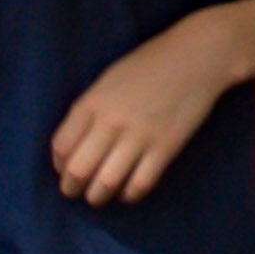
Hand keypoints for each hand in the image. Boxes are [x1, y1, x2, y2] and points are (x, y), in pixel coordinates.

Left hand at [52, 18, 239, 205]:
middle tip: (75, 192)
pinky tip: (127, 191)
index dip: (58, 165)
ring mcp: (139, 136)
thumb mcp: (109, 79)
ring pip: (106, 184)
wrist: (196, 56)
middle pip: (78, 170)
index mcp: (93, 102)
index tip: (64, 171)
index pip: (61, 147)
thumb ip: (89, 109)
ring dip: (97, 197)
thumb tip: (73, 146)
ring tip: (99, 196)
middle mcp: (111, 121)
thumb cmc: (150, 64)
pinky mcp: (165, 148)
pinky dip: (129, 195)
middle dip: (71, 188)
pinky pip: (139, 184)